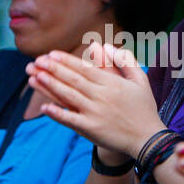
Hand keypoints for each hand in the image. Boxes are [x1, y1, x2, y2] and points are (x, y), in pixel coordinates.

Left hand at [26, 42, 163, 157]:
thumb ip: (125, 60)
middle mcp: (101, 96)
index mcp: (112, 83)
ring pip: (69, 96)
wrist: (147, 138)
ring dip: (51, 86)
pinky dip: (57, 113)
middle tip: (37, 61)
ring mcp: (95, 113)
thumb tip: (107, 45)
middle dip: (53, 69)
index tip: (51, 54)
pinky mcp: (91, 129)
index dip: (66, 61)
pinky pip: (71, 120)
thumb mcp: (140, 80)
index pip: (84, 69)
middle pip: (73, 80)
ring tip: (36, 76)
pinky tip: (44, 107)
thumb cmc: (143, 108)